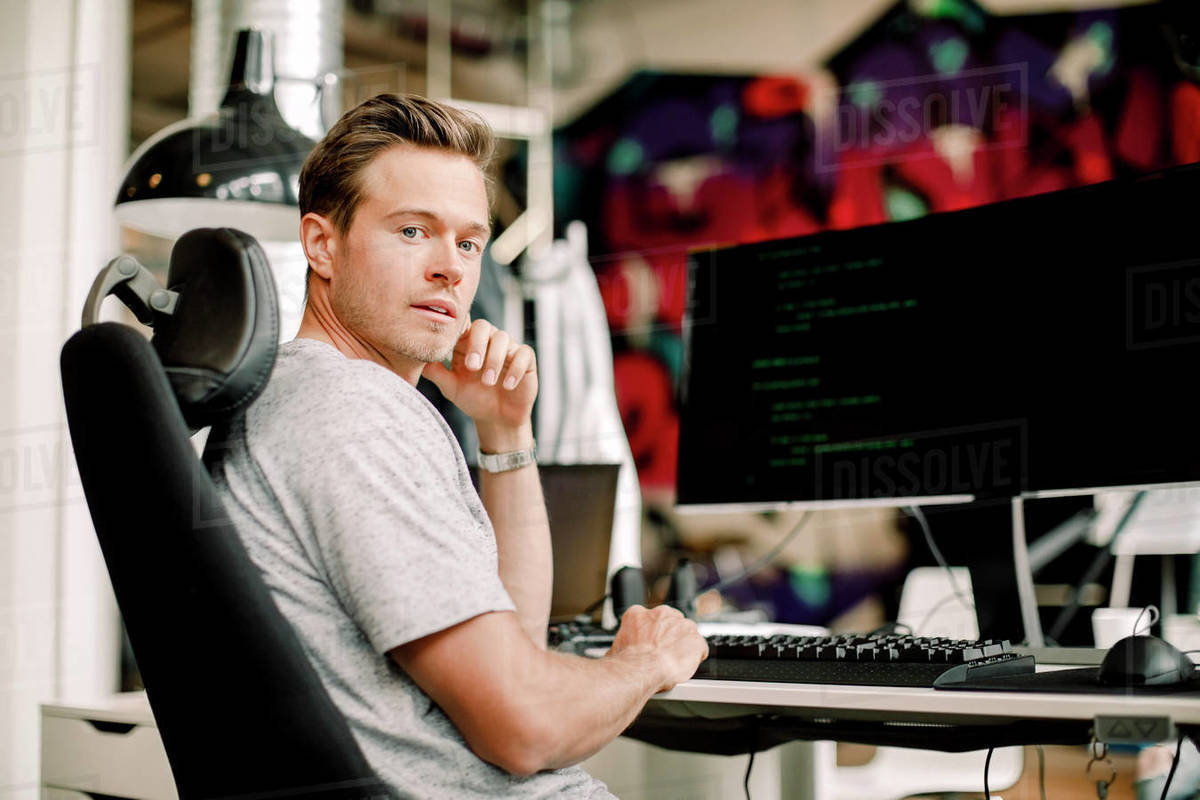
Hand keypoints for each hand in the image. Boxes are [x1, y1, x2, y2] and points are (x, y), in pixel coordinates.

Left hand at [422, 317, 537, 445]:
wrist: (497, 420)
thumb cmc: (473, 399)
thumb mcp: (451, 388)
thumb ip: (436, 372)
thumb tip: (417, 360)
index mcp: (468, 343)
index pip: (464, 324)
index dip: (459, 326)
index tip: (452, 338)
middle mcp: (488, 341)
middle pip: (483, 326)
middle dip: (477, 345)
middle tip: (472, 367)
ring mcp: (508, 349)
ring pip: (503, 338)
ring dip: (494, 360)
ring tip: (488, 381)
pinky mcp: (526, 360)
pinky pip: (524, 354)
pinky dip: (515, 369)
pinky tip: (506, 385)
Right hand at [608, 605, 708, 693]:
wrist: (640, 669)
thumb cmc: (627, 662)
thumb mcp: (616, 648)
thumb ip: (625, 645)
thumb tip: (618, 654)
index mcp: (638, 614)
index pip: (649, 619)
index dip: (651, 633)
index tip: (651, 643)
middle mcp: (662, 614)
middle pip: (670, 622)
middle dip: (668, 636)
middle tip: (663, 653)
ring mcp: (681, 626)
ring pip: (686, 633)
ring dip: (682, 646)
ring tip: (674, 663)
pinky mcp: (696, 641)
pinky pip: (699, 648)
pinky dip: (695, 657)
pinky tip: (686, 667)